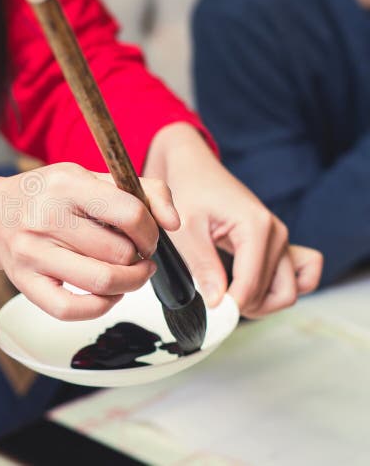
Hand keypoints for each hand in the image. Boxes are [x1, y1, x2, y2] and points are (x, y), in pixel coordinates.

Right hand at [0, 162, 178, 320]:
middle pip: (119, 253)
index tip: (150, 237)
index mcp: (66, 184)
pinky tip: (107, 294)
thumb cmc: (49, 196)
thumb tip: (173, 222)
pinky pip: (74, 310)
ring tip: (130, 274)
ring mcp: (33, 254)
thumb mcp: (89, 177)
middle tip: (138, 256)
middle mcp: (45, 218)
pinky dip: (102, 306)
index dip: (151, 231)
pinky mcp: (26, 284)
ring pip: (102, 283)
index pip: (129, 213)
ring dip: (129, 284)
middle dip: (141, 259)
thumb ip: (140, 189)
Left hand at [143, 124, 323, 317]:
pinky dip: (277, 289)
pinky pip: (297, 275)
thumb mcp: (186, 230)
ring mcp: (281, 238)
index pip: (252, 285)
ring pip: (289, 289)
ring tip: (230, 298)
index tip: (209, 313)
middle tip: (217, 305)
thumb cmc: (189, 192)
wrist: (194, 169)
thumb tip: (217, 303)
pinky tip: (248, 288)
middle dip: (249, 307)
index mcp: (256, 227)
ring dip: (264, 303)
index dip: (231, 306)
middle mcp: (277, 233)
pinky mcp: (278, 243)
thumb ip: (203, 266)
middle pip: (281, 293)